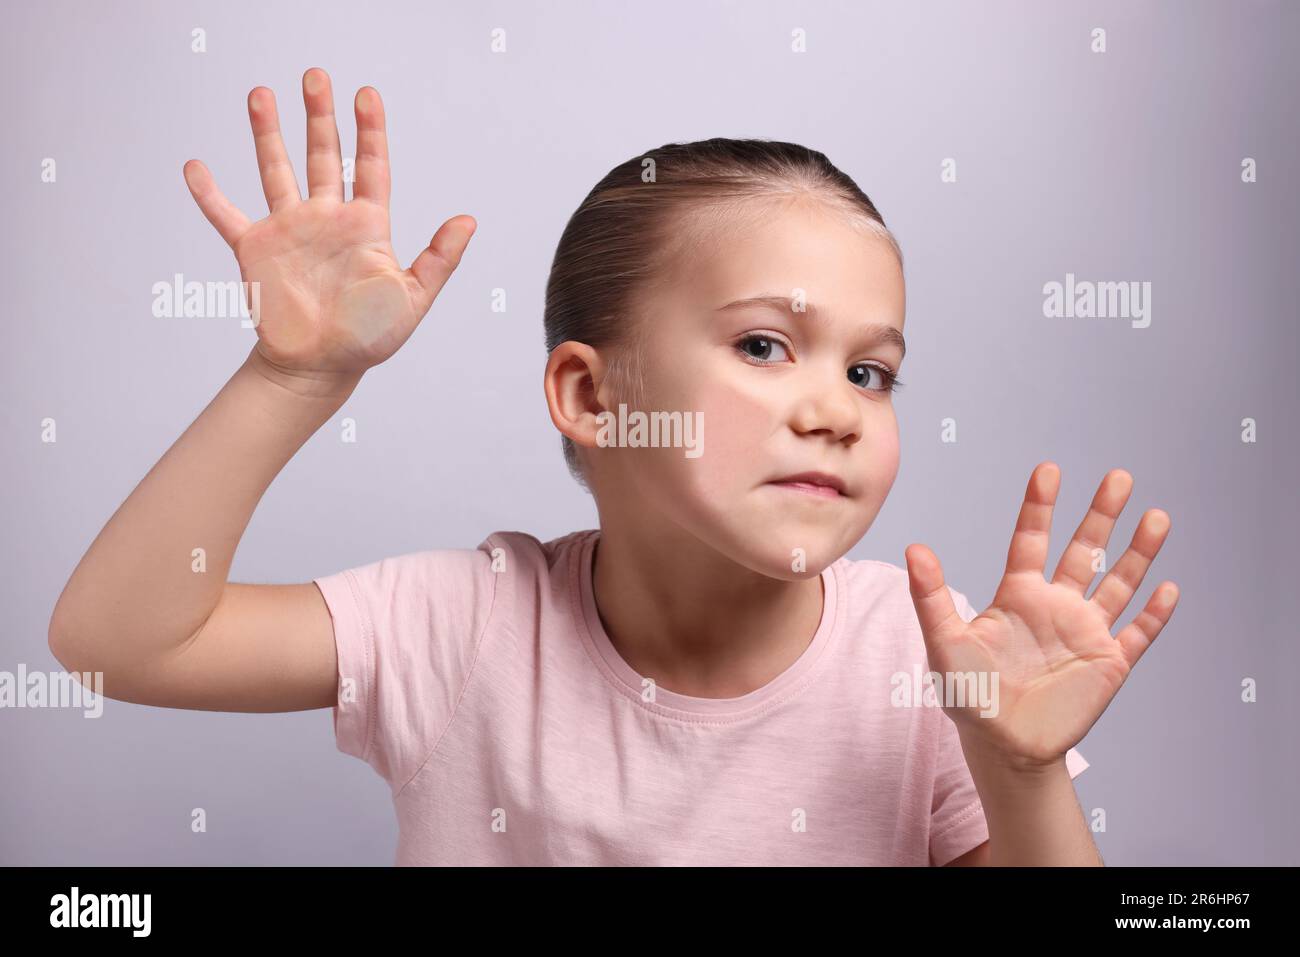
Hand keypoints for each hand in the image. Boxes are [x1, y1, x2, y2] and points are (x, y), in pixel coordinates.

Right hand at [182, 67, 474, 389]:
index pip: (371, 167)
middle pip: (324, 155)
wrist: (321, 368)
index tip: (367, 94)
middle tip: (316, 76)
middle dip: (320, 115)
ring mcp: (289, 231)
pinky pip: (228, 217)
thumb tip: (468, 221)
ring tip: (262, 94)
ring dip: (268, 134)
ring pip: (277, 171)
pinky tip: (194, 167)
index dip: (370, 131)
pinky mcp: (256, 251)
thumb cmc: (368, 337)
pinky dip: (209, 195)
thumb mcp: (413, 298)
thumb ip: (439, 258)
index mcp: (366, 226)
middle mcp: (327, 219)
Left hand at [904, 462, 1178, 769]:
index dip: (1039, 506)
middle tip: (1119, 477)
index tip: (1048, 470)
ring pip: (1118, 583)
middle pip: (1085, 550)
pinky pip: (1137, 633)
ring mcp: (1085, 632)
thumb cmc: (969, 693)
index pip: (1031, 539)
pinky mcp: (1109, 663)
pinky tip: (1168, 587)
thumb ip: (931, 596)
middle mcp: (1056, 606)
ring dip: (1138, 553)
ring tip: (1156, 517)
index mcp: (1018, 595)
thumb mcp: (944, 642)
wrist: (1002, 746)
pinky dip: (1154, 613)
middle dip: (1101, 515)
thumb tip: (914, 548)